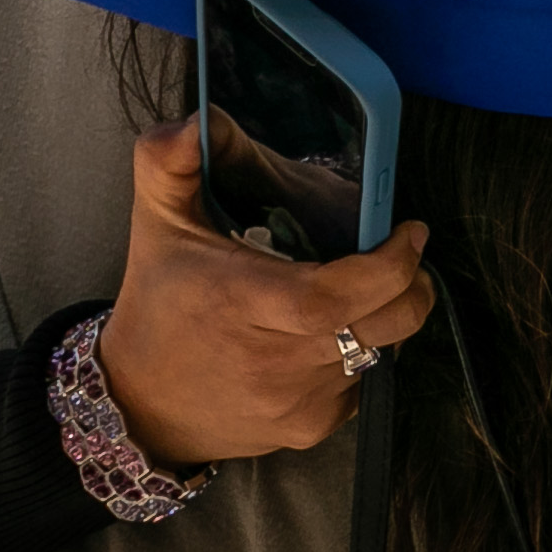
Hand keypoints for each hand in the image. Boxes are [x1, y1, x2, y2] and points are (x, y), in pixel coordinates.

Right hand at [96, 121, 436, 466]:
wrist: (138, 406)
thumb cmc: (158, 308)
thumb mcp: (156, 226)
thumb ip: (168, 163)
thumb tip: (194, 122)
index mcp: (247, 306)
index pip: (341, 294)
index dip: (391, 264)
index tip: (409, 231)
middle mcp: (278, 363)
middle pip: (387, 324)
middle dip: (413, 285)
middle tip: (404, 255)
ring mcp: (298, 403)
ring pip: (381, 351)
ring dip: (384, 317)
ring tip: (359, 290)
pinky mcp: (309, 429)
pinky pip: (363, 384)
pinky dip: (362, 354)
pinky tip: (328, 335)